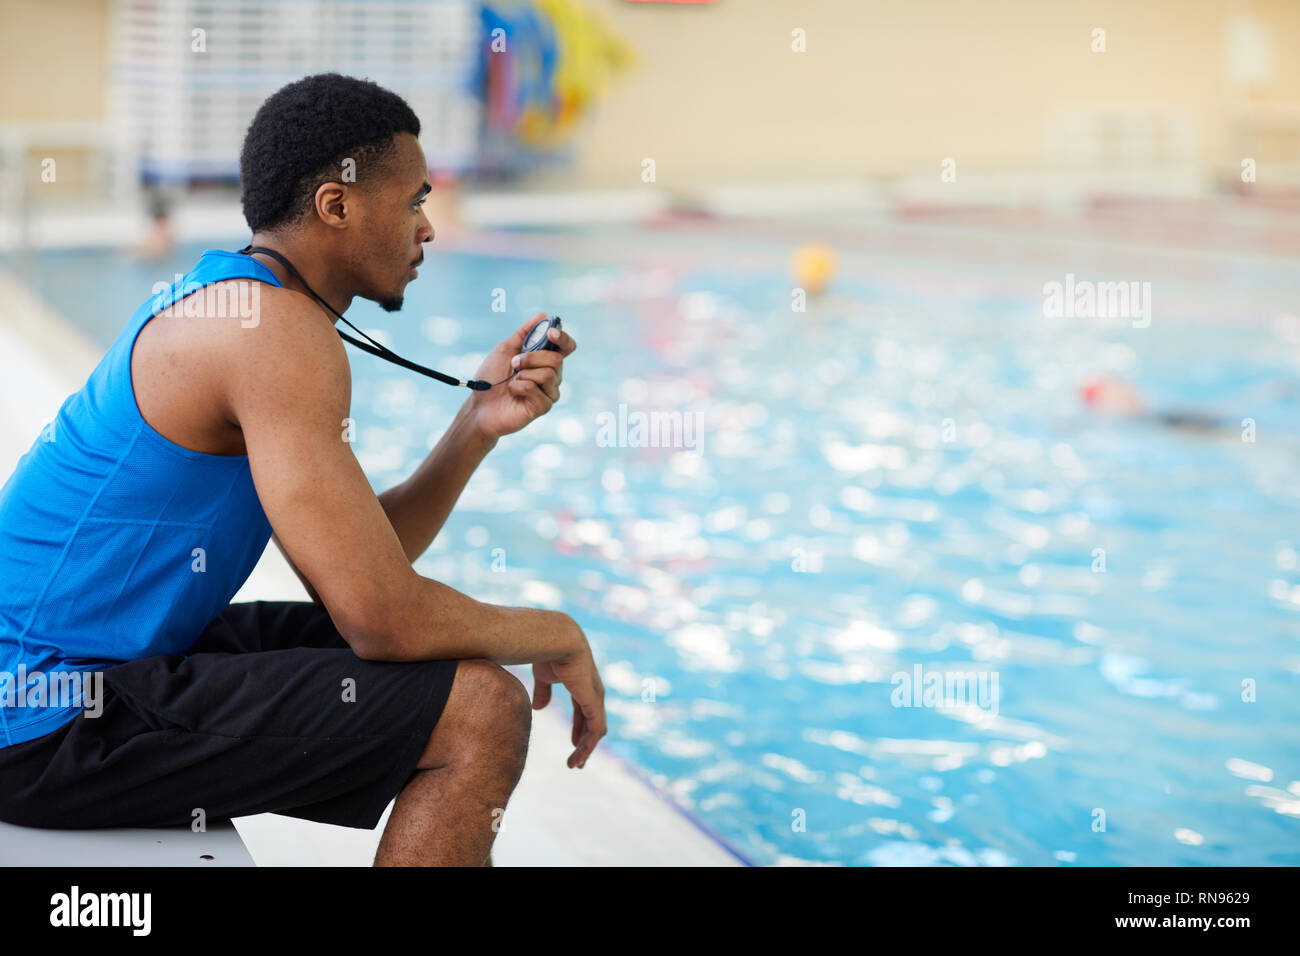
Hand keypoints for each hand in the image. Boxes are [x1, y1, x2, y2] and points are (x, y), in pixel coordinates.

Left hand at [464, 312, 576, 440]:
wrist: (480, 405)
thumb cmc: (491, 378)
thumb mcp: (505, 349)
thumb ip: (523, 333)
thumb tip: (542, 316)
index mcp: (545, 360)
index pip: (566, 347)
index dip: (562, 338)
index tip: (550, 333)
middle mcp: (552, 375)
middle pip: (557, 359)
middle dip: (531, 358)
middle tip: (514, 364)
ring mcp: (549, 392)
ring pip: (548, 374)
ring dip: (523, 374)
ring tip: (511, 381)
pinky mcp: (543, 406)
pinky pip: (535, 388)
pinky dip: (518, 387)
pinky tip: (513, 394)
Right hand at [531, 636, 605, 768]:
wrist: (555, 640)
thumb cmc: (547, 653)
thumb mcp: (544, 677)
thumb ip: (543, 691)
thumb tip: (539, 708)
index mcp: (581, 684)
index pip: (584, 711)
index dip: (578, 728)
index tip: (572, 745)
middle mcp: (592, 691)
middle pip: (592, 722)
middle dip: (585, 742)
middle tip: (577, 761)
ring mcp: (595, 696)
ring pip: (596, 729)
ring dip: (586, 748)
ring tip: (576, 764)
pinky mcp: (594, 701)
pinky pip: (596, 728)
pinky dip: (589, 744)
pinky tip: (581, 754)